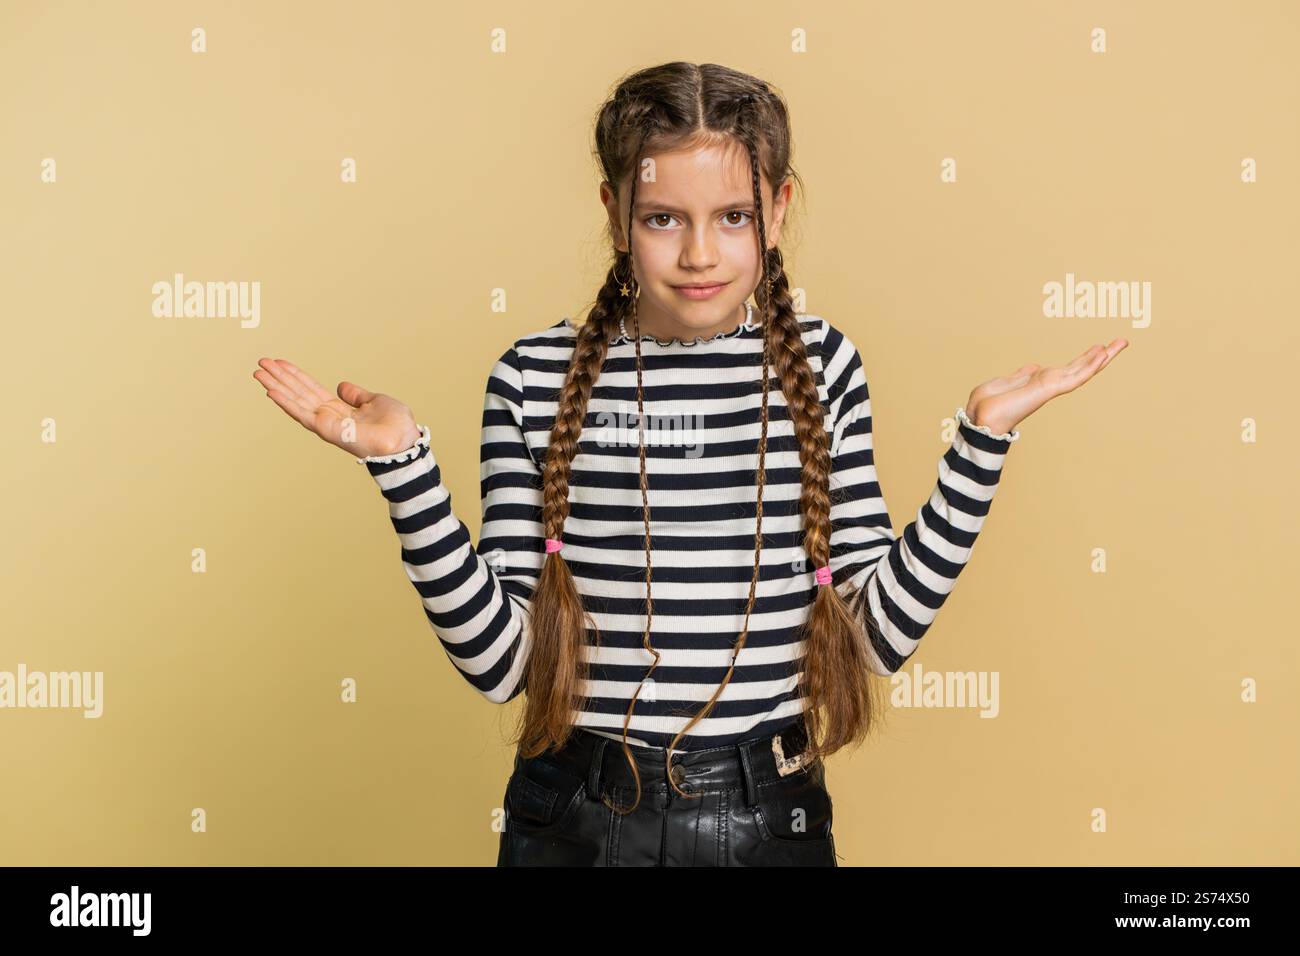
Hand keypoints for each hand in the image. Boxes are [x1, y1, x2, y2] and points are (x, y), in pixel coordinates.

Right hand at [252, 357, 421, 457]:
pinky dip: (286, 402)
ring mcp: (325, 424)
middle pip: (298, 392)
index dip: (296, 375)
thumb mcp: (375, 401)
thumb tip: (341, 386)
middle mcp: (328, 416)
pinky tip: (271, 391)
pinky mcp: (326, 430)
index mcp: (339, 409)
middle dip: (280, 377)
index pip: (311, 388)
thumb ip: (356, 395)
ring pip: (294, 401)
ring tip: (258, 373)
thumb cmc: (395, 425)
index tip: (280, 362)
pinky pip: (301, 414)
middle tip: (261, 362)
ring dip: (276, 386)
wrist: (403, 440)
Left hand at [965, 339, 1128, 435]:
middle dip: (1101, 355)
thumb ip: (1021, 375)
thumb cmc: (986, 405)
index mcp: (1038, 381)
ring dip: (1102, 357)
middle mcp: (1048, 384)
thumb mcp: (1005, 382)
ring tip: (1120, 343)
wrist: (980, 417)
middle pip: (1080, 367)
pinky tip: (1102, 355)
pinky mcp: (1049, 390)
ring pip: (1083, 371)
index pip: (1067, 368)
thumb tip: (1033, 367)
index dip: (1084, 358)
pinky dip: (1089, 366)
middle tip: (1121, 342)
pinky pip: (1074, 377)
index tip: (1099, 346)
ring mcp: (1050, 387)